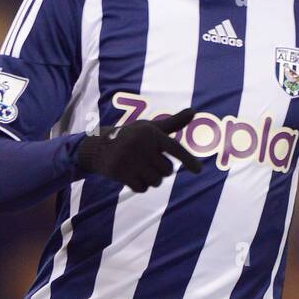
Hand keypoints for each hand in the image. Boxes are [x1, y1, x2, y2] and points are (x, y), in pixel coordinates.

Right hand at [76, 107, 201, 192]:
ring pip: (156, 181)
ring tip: (140, 169)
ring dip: (151, 179)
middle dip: (162, 171)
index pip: (175, 148)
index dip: (188, 160)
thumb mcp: (151, 128)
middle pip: (167, 170)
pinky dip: (140, 186)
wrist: (100, 146)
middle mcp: (141, 145)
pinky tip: (132, 176)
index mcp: (151, 133)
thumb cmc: (132, 136)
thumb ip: (173, 123)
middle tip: (149, 163)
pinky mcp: (121, 172)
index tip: (199, 171)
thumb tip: (194, 111)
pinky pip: (142, 188)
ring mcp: (130, 160)